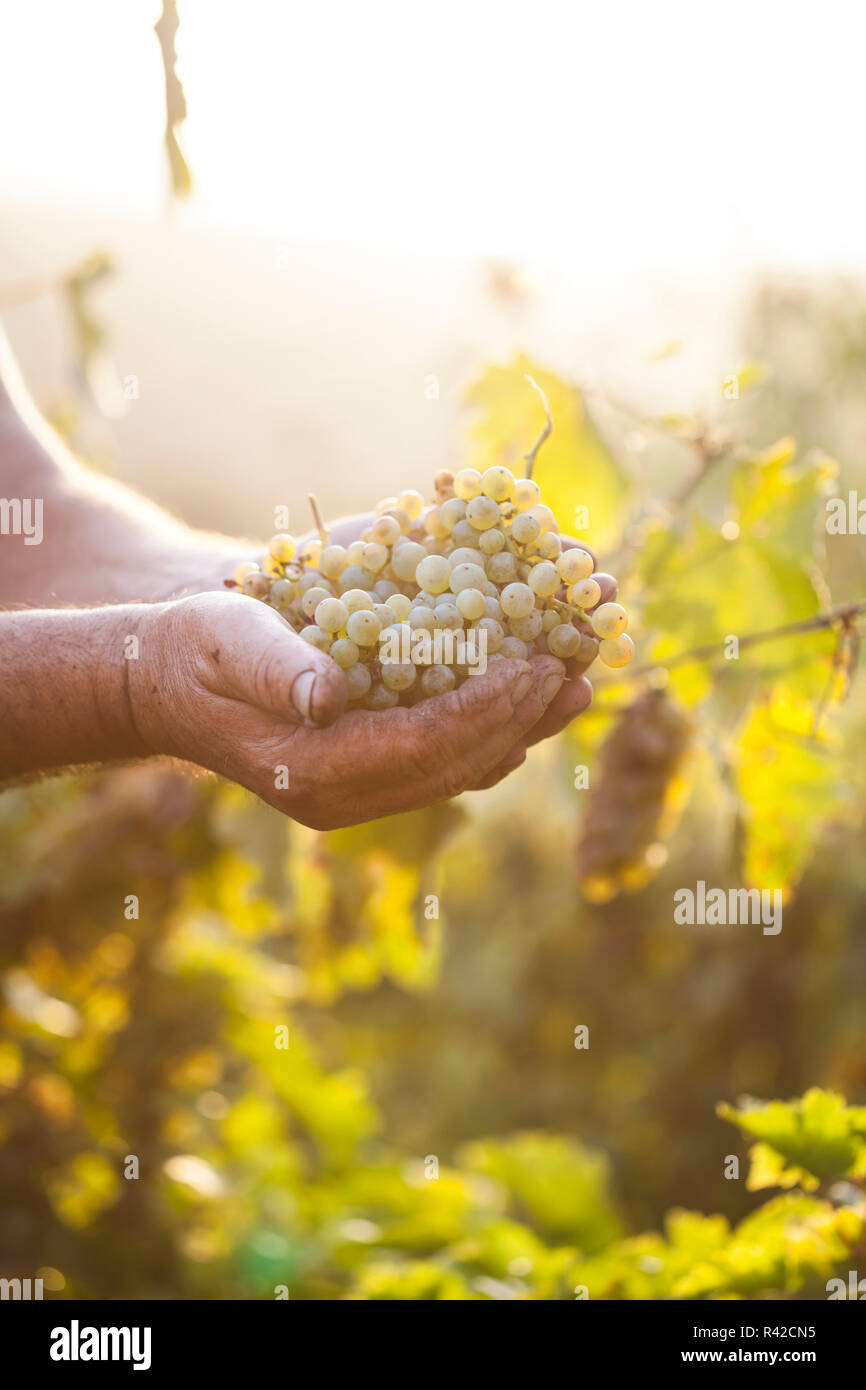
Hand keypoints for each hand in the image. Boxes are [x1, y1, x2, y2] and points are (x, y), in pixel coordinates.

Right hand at [128, 590, 579, 827]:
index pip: (423, 744)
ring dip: (519, 733)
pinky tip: (523, 710)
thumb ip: (277, 667)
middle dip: (522, 720)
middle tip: (579, 675)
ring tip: (573, 691)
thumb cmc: (196, 651)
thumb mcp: (229, 641)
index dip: (487, 706)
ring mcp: (352, 796)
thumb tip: (328, 695)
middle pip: (454, 765)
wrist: (164, 687)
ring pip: (456, 772)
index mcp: (314, 769)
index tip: (538, 665)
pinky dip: (488, 738)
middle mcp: (341, 795)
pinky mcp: (360, 782)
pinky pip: (440, 768)